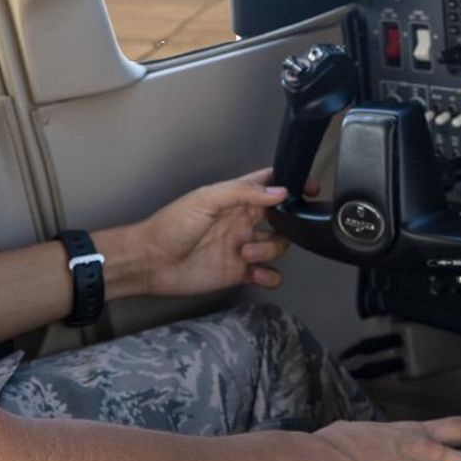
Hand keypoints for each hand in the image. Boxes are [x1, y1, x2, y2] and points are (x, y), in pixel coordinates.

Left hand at [129, 168, 291, 298]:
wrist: (151, 261)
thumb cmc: (171, 225)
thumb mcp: (206, 200)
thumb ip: (242, 192)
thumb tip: (279, 191)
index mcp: (234, 199)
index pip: (268, 185)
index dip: (290, 183)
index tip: (308, 188)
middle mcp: (242, 222)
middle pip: (281, 218)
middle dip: (288, 223)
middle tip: (278, 227)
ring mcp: (242, 247)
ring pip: (278, 246)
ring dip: (271, 250)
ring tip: (245, 253)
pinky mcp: (239, 272)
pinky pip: (269, 274)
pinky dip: (271, 276)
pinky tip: (256, 273)